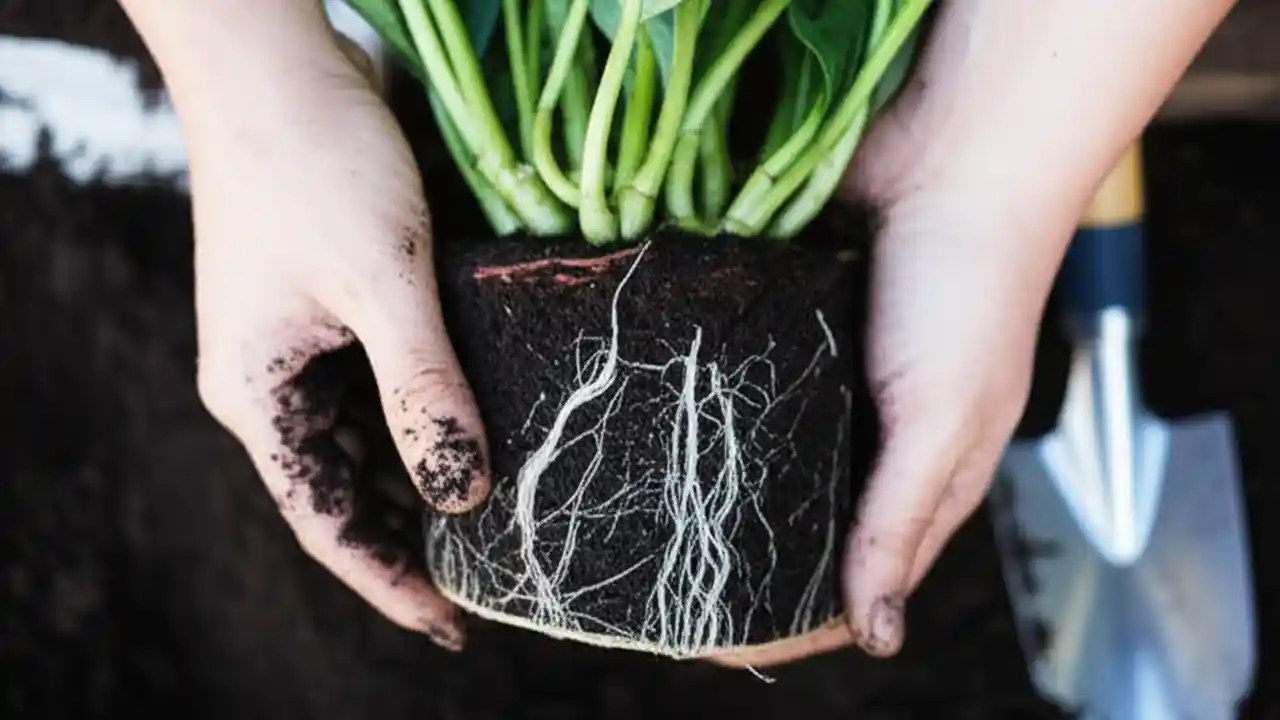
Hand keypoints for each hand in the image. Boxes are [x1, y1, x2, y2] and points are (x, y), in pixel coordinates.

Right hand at [122, 2, 489, 647]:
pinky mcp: (322, 308)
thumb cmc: (317, 163)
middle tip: (492, 575)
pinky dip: (418, 421)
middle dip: (411, 537)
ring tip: (492, 519)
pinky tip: (470, 432)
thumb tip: (462, 493)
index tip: (453, 627)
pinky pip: (371, 390)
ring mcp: (294, 346)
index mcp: (260, 395)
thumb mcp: (384, 284)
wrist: (277, 66)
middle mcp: (270, 384)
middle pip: (345, 489)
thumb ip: (425, 391)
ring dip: (419, 481)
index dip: (390, 581)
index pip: (328, 521)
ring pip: (362, 442)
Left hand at [714, 0, 1231, 666]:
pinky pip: (747, 390)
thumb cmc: (968, 292)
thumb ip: (899, 521)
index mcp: (927, 479)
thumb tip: (879, 637)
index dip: (794, 621)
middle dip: (743, 562)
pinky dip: (712, 414)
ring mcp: (830, 384)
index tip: (717, 642)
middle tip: (662, 588)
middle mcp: (875, 441)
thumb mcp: (944, 421)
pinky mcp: (792, 331)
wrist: (951, 156)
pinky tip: (661, 430)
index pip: (858, 579)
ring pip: (766, 461)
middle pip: (803, 527)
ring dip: (717, 491)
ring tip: (644, 521)